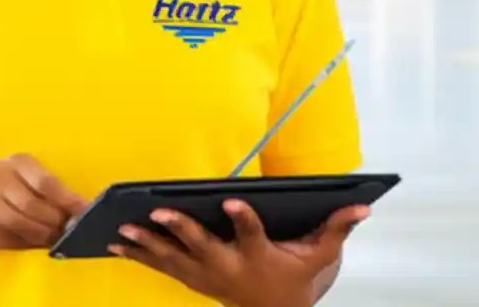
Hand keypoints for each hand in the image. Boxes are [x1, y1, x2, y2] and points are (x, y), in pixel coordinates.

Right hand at [0, 153, 89, 250]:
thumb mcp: (37, 187)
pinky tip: (34, 238)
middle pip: (32, 203)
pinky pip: (5, 232)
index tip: (84, 213)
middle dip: (53, 220)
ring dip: (41, 233)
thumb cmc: (18, 195)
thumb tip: (83, 211)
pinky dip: (25, 239)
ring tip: (52, 236)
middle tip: (66, 229)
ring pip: (18, 220)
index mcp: (19, 161)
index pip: (46, 182)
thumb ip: (58, 198)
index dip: (68, 200)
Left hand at [111, 200, 369, 306]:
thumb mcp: (318, 256)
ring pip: (172, 258)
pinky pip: (159, 265)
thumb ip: (337, 228)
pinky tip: (114, 243)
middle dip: (180, 229)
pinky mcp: (191, 278)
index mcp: (258, 256)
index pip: (252, 234)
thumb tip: (365, 204)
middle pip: (201, 247)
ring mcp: (205, 276)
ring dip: (146, 244)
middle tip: (158, 211)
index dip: (243, 218)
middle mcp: (228, 268)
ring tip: (121, 228)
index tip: (230, 200)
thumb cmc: (293, 277)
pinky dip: (137, 254)